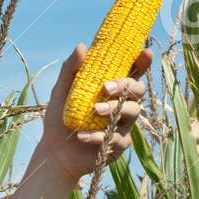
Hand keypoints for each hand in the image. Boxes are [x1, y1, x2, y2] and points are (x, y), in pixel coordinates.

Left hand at [39, 43, 150, 181]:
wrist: (54, 152)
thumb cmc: (59, 118)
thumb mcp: (60, 92)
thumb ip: (71, 70)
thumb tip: (81, 46)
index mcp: (112, 89)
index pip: (133, 72)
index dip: (142, 62)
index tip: (145, 52)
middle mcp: (122, 105)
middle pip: (138, 90)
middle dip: (125, 86)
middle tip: (106, 88)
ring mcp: (123, 125)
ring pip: (133, 112)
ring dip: (114, 109)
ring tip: (94, 111)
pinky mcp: (118, 145)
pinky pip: (118, 138)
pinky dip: (99, 135)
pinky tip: (82, 136)